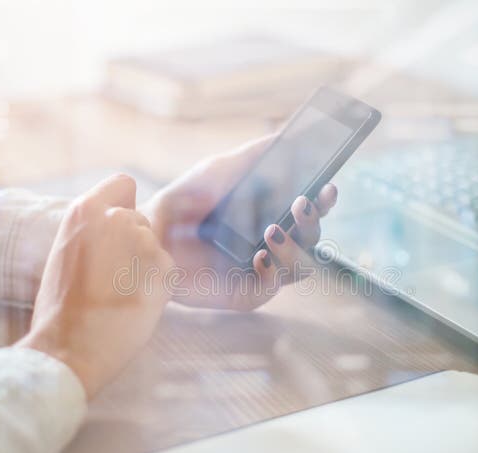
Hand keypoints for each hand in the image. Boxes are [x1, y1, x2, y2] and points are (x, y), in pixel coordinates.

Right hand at [18, 175, 173, 397]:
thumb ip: (92, 232)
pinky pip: (167, 271)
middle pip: (140, 220)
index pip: (123, 184)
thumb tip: (116, 228)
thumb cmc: (60, 309)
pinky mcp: (165, 268)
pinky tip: (135, 305)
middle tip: (112, 278)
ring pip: (154, 247)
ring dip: (145, 266)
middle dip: (133, 244)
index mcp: (84, 210)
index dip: (125, 203)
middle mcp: (117, 218)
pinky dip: (157, 287)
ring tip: (120, 295)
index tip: (118, 227)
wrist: (69, 348)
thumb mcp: (65, 253)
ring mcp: (144, 241)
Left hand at [141, 136, 338, 310]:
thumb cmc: (185, 200)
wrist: (150, 231)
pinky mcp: (246, 293)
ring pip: (301, 266)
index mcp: (274, 214)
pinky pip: (272, 287)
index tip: (328, 186)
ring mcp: (263, 270)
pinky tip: (259, 255)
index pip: (312, 210)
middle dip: (313, 221)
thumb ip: (254, 154)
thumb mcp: (219, 170)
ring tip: (272, 229)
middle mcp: (275, 244)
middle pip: (313, 238)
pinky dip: (272, 270)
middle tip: (302, 204)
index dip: (325, 200)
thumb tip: (288, 135)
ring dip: (295, 247)